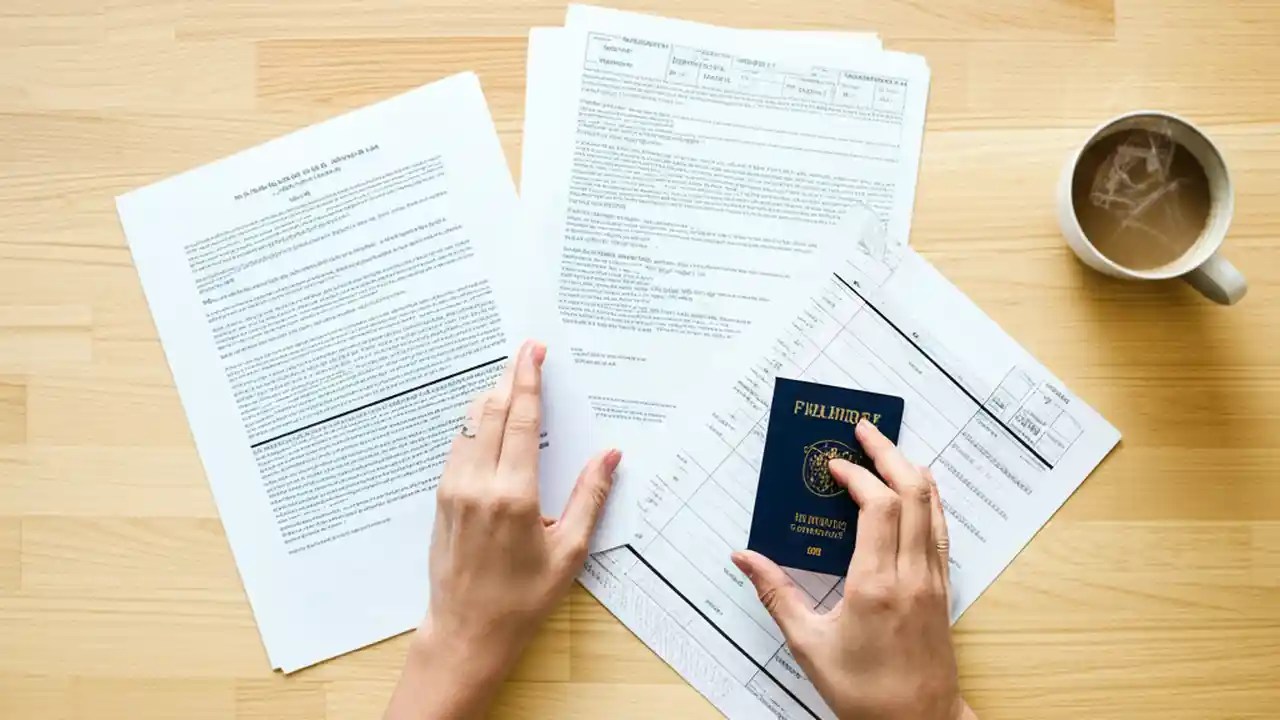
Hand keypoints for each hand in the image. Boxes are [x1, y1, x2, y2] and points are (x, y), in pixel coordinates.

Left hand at [385, 340, 620, 719]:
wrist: (466, 633)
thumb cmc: (522, 601)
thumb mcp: (569, 552)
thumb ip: (589, 497)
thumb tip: (609, 455)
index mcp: (513, 494)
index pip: (519, 419)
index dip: (529, 380)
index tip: (533, 352)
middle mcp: (477, 484)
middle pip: (490, 411)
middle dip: (509, 377)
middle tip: (526, 352)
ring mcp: (453, 490)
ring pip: (469, 425)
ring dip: (489, 398)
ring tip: (509, 379)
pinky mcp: (441, 499)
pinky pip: (458, 446)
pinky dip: (474, 424)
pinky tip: (487, 421)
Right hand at [732, 419, 975, 719]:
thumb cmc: (864, 693)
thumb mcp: (807, 644)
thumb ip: (775, 593)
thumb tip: (744, 557)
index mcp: (875, 585)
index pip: (877, 506)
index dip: (857, 475)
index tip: (833, 465)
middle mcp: (912, 575)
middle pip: (913, 492)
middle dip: (889, 453)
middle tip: (864, 430)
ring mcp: (934, 580)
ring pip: (934, 506)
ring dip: (912, 470)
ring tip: (888, 449)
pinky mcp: (944, 588)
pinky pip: (940, 529)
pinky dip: (927, 499)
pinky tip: (913, 492)